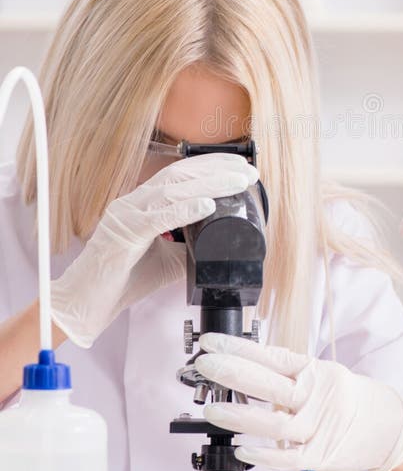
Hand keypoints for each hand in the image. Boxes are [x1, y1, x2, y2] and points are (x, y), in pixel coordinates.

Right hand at [51, 153, 257, 347]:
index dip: (211, 167)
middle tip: (248, 171)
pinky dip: (185, 209)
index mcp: (142, 204)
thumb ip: (191, 248)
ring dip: (209, 184)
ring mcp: (127, 215)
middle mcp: (134, 203)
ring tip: (237, 182)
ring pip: (172, 189)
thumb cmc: (121, 281)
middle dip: (217, 169)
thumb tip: (222, 244)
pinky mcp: (123, 234)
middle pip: (180, 174)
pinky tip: (207, 205)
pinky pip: (158, 218)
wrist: (86, 305)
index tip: (239, 166)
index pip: (180, 175)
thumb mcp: (167, 261)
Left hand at [196, 333, 402, 470]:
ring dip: (240, 416)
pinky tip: (241, 449)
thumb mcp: (324, 374)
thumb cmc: (351, 398)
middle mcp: (317, 396)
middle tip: (203, 366)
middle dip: (232, 373)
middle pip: (269, 384)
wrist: (390, 428)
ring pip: (275, 424)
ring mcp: (319, 428)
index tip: (211, 343)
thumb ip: (289, 374)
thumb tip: (247, 367)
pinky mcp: (320, 457)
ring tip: (212, 409)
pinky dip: (264, 455)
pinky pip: (288, 458)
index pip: (271, 356)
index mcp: (316, 371)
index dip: (238, 348)